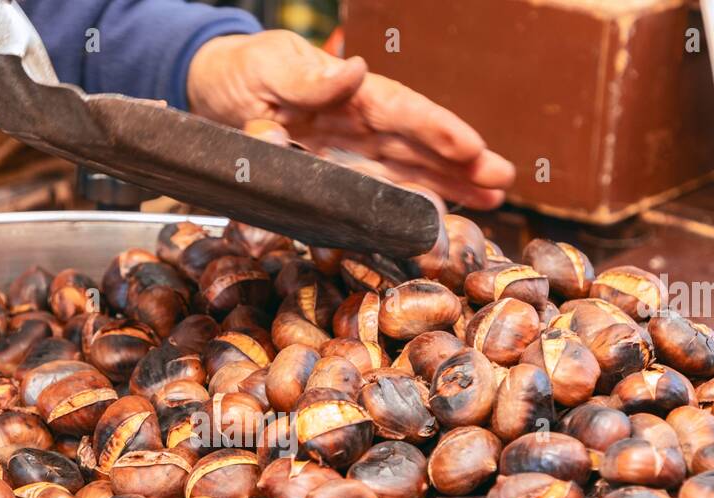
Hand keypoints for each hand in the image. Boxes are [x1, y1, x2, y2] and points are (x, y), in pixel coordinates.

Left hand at [188, 31, 513, 208]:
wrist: (209, 90)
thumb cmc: (241, 72)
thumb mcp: (267, 67)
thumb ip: (306, 76)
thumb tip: (352, 72)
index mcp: (348, 93)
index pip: (402, 112)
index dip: (438, 131)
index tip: (473, 149)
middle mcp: (357, 123)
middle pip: (417, 144)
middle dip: (462, 163)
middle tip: (503, 182)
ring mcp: (350, 151)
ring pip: (407, 170)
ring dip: (448, 185)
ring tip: (491, 199)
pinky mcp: (334, 175)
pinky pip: (376, 191)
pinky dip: (408, 203)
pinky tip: (437, 215)